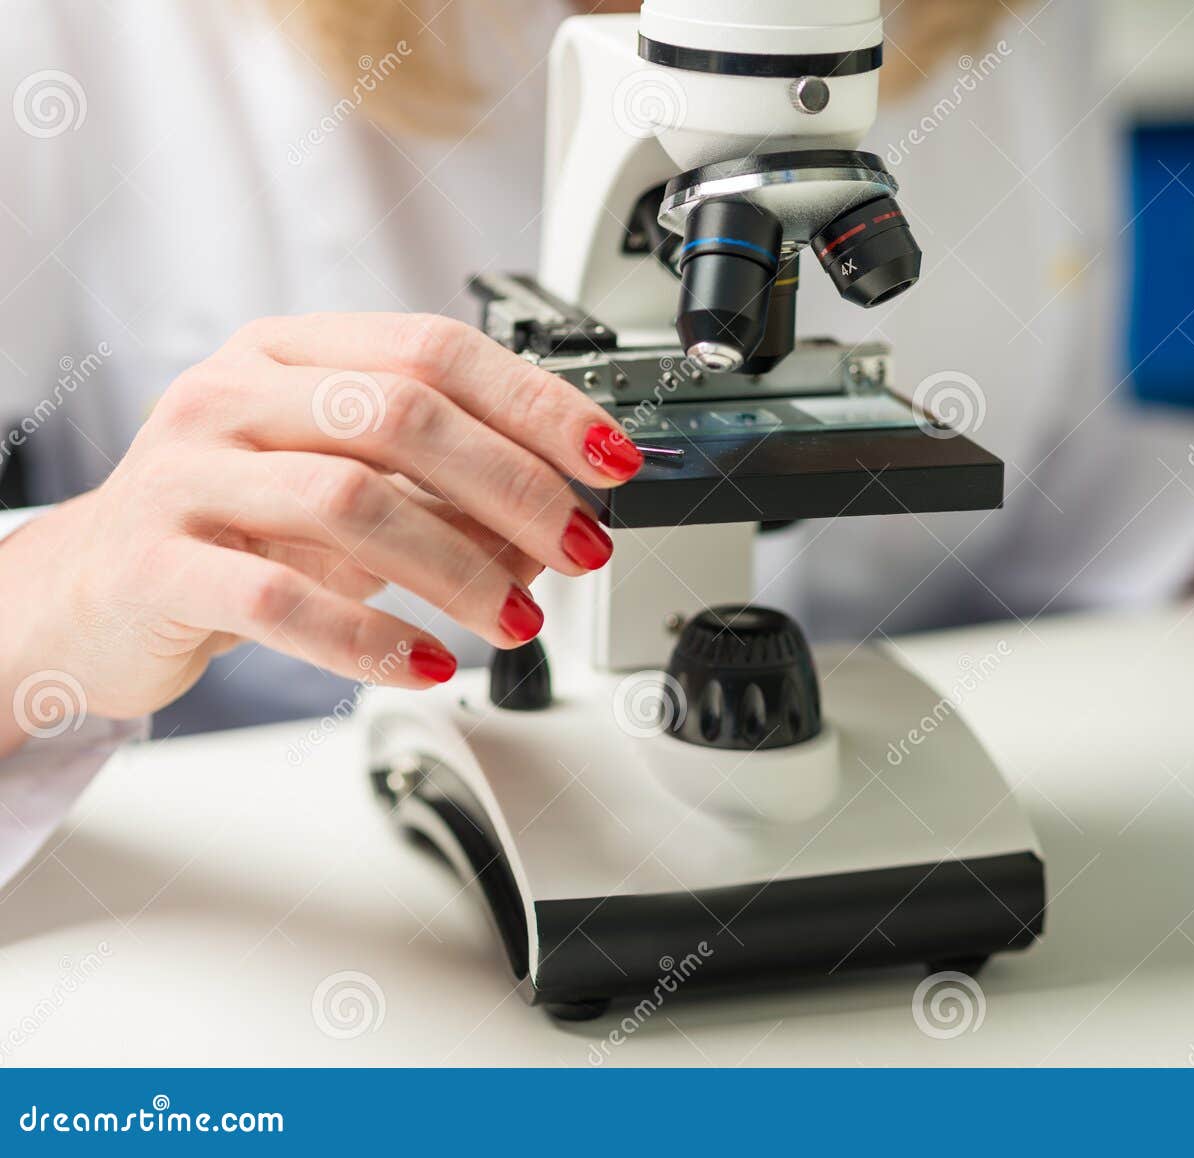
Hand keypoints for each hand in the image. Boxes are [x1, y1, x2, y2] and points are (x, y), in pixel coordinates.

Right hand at [0, 313, 642, 752]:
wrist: (93, 593)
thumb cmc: (237, 530)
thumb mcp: (347, 492)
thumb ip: (444, 496)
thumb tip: (556, 525)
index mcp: (292, 352)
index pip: (436, 349)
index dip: (536, 404)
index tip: (609, 461)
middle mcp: (236, 394)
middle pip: (402, 415)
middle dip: (514, 487)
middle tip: (578, 549)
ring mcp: (188, 473)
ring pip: (350, 500)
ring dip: (459, 568)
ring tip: (518, 620)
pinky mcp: (157, 562)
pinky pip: (280, 599)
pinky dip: (371, 639)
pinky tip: (430, 665)